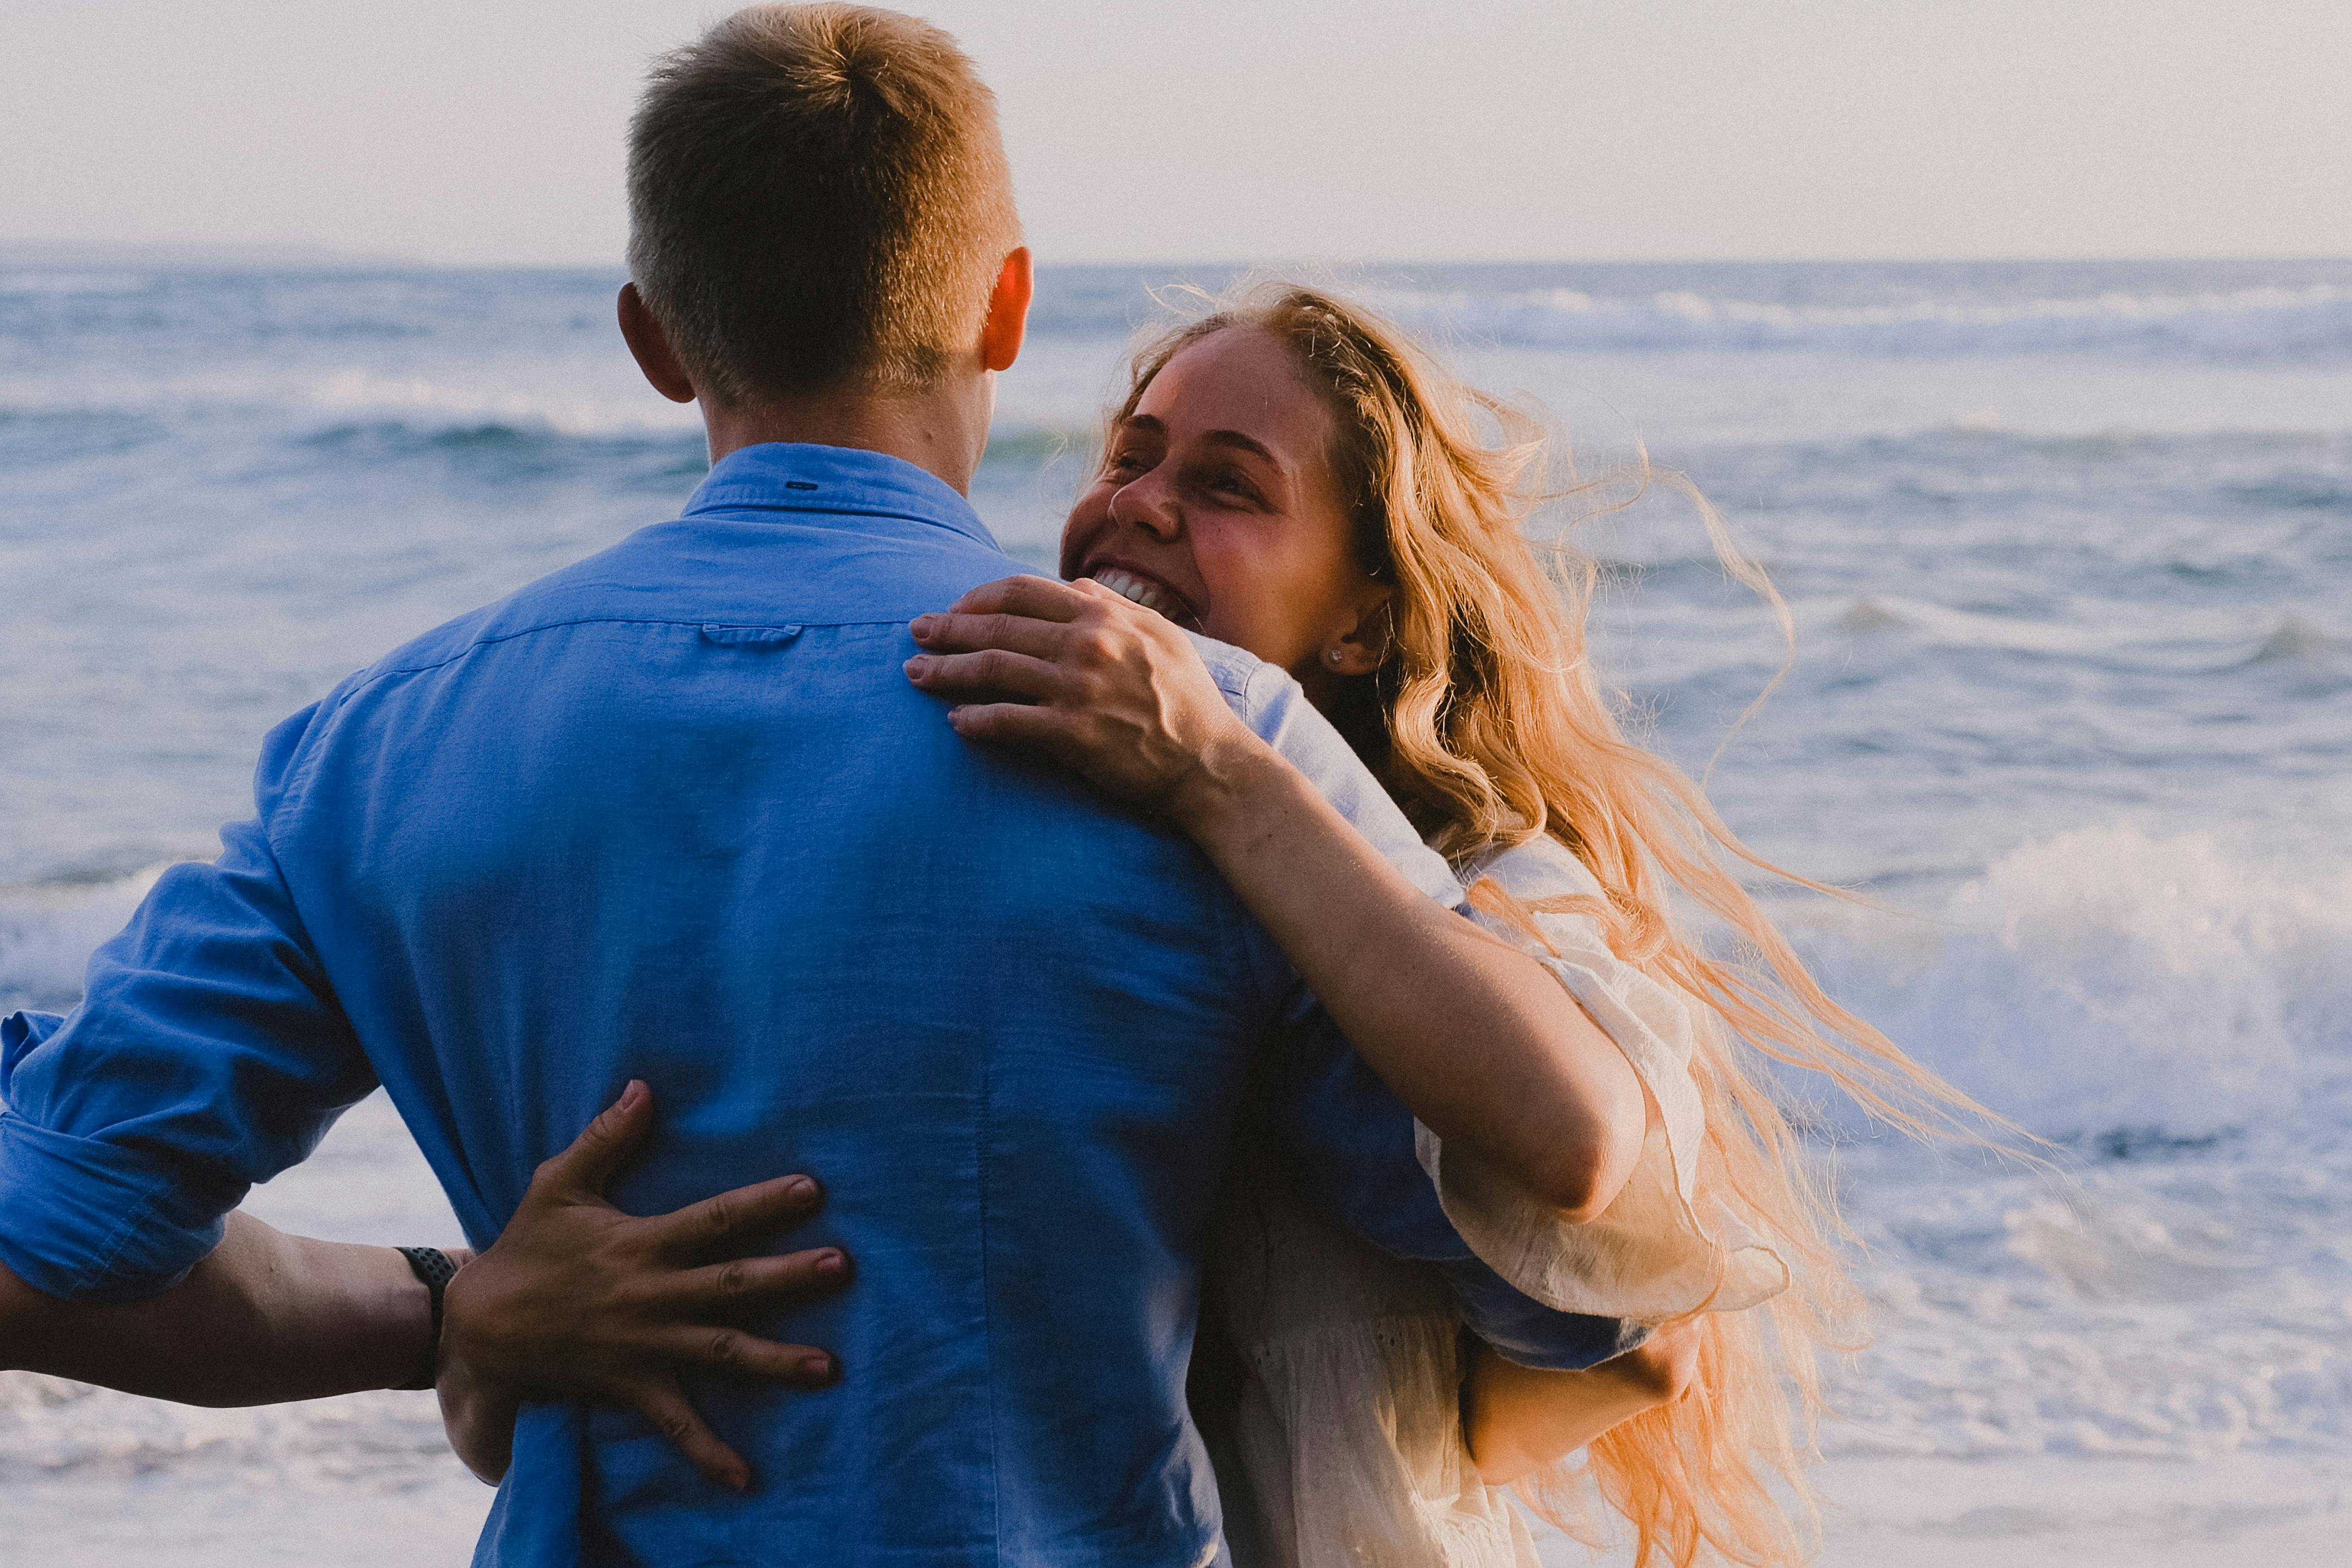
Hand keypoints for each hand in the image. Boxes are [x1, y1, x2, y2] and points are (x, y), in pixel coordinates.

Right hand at [437, 1081, 848, 1491]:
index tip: (813, 1189)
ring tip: (829, 1369)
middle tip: (842, 1267)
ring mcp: (645, 1346)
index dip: (762, 1203)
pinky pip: (676, 1424)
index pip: (714, 1219)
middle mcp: (652, 1296)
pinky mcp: (631, 1386)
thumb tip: (643, 1088)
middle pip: (731, 1284)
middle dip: (788, 1277)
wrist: (480, 1328)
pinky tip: (746, 1477)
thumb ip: (605, 1138)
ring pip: (721, 1353)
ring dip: (775, 1361)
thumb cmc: (526, 1249)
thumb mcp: (557, 1185)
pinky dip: (709, 1453)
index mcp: (642, 1244)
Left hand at [904, 575, 1259, 817]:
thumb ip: (1112, 605)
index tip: (956, 607)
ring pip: (993, 669)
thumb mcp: (1159, 634)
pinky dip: (975, 720)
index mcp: (1103, 616)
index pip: (1023, 592)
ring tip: (917, 674)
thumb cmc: (1185, 697)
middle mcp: (1086, 645)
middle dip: (948, 628)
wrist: (1209, 761)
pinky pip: (1007, 721)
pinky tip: (955, 723)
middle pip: (997, 627)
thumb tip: (1072, 586)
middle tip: (915, 633)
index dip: (980, 597)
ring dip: (946, 671)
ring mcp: (1077, 689)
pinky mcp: (1072, 734)